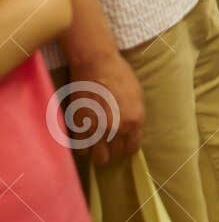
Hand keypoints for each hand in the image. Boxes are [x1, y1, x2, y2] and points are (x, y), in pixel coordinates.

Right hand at [65, 51, 144, 165]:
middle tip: (108, 142)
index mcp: (134, 122)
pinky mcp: (79, 126)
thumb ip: (133, 118)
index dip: (127, 147)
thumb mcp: (137, 97)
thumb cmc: (119, 75)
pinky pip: (81, 149)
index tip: (122, 144)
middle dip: (112, 150)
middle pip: (114, 155)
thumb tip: (130, 132)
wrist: (96, 64)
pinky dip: (83, 146)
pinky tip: (85, 137)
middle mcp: (116, 130)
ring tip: (96, 142)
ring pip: (97, 158)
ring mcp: (96, 130)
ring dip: (97, 151)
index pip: (131, 149)